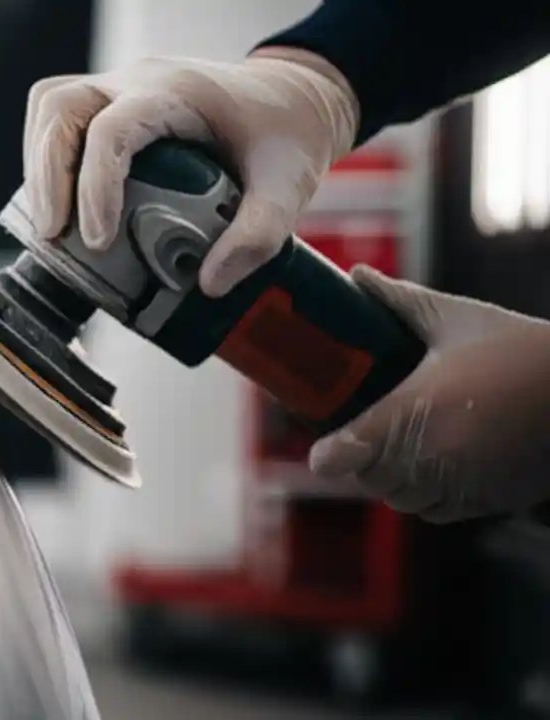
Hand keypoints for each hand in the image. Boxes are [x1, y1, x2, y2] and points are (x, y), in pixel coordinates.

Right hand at [20, 49, 357, 296]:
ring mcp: (118, 88)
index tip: (98, 241)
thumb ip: (257, 236)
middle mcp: (137, 82)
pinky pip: (58, 119)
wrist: (291, 98)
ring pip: (50, 109)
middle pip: (61, 108)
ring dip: (39, 167)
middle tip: (53, 235)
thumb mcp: (287, 185)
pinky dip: (47, 160)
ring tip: (50, 225)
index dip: (94, 185)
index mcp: (176, 93)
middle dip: (47, 175)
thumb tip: (210, 284)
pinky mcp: (110, 105)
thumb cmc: (286, 133)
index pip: (112, 129)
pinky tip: (60, 205)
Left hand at [309, 266, 549, 522]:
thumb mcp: (456, 318)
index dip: (328, 453)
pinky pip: (435, 512)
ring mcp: (460, 482)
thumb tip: (358, 276)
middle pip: (369, 479)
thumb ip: (400, 301)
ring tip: (402, 449)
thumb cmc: (518, 349)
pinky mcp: (487, 500)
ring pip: (400, 499)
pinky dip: (426, 496)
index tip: (324, 446)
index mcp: (413, 409)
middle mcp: (431, 454)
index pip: (346, 452)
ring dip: (393, 480)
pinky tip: (434, 466)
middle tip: (367, 434)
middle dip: (362, 460)